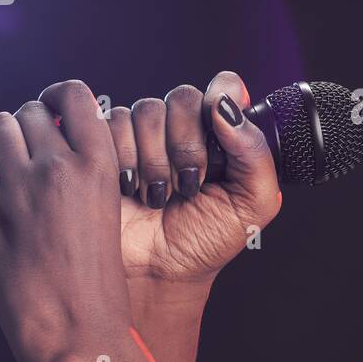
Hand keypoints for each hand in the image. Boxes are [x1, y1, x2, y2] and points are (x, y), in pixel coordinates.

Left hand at [0, 80, 129, 361]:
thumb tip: (54, 147)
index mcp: (101, 166)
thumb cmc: (95, 283)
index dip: (56, 95)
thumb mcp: (106, 214)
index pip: (74, 95)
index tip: (51, 104)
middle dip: (26, 126)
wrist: (77, 326)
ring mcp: (23, 184)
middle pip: (30, 111)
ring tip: (5, 165)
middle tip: (27, 150)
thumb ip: (83, 176)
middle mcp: (61, 167)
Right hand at [109, 71, 281, 287]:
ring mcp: (144, 136)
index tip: (219, 127)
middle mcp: (182, 130)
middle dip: (187, 144)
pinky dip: (124, 158)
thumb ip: (255, 153)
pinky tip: (132, 189)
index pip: (223, 88)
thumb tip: (227, 108)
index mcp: (222, 136)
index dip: (220, 99)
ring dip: (155, 159)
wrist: (156, 273)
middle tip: (189, 184)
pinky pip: (111, 123)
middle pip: (182, 97)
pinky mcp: (107, 145)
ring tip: (159, 195)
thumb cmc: (206, 242)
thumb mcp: (253, 205)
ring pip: (146, 110)